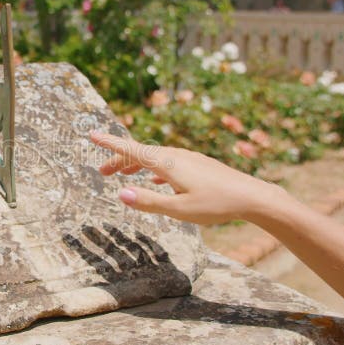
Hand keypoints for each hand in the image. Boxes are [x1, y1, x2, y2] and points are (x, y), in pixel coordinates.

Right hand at [90, 131, 293, 223]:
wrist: (252, 197)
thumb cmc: (216, 205)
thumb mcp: (179, 210)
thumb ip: (149, 202)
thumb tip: (120, 194)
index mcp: (167, 164)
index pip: (131, 150)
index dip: (110, 143)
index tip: (91, 134)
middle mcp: (175, 156)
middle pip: (140, 153)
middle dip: (119, 160)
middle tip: (102, 173)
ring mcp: (188, 159)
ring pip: (154, 157)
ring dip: (135, 164)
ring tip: (123, 174)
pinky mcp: (197, 165)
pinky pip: (166, 163)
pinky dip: (152, 168)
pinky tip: (154, 180)